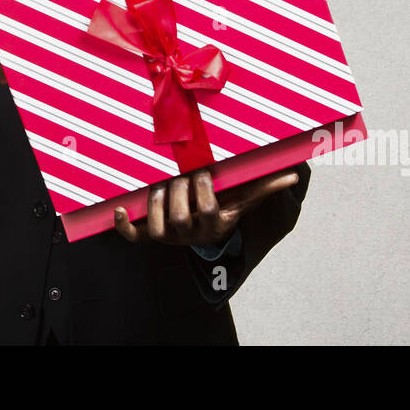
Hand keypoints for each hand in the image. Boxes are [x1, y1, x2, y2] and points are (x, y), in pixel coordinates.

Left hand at [112, 167, 300, 246]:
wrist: (204, 229)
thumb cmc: (223, 206)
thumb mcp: (242, 198)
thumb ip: (264, 186)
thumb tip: (291, 176)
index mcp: (214, 224)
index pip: (207, 210)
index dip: (202, 191)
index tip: (202, 172)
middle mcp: (190, 234)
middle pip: (180, 219)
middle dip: (177, 193)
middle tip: (179, 176)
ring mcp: (169, 236)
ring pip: (158, 228)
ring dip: (155, 206)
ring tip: (159, 187)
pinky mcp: (151, 235)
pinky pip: (134, 237)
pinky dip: (124, 227)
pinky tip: (117, 210)